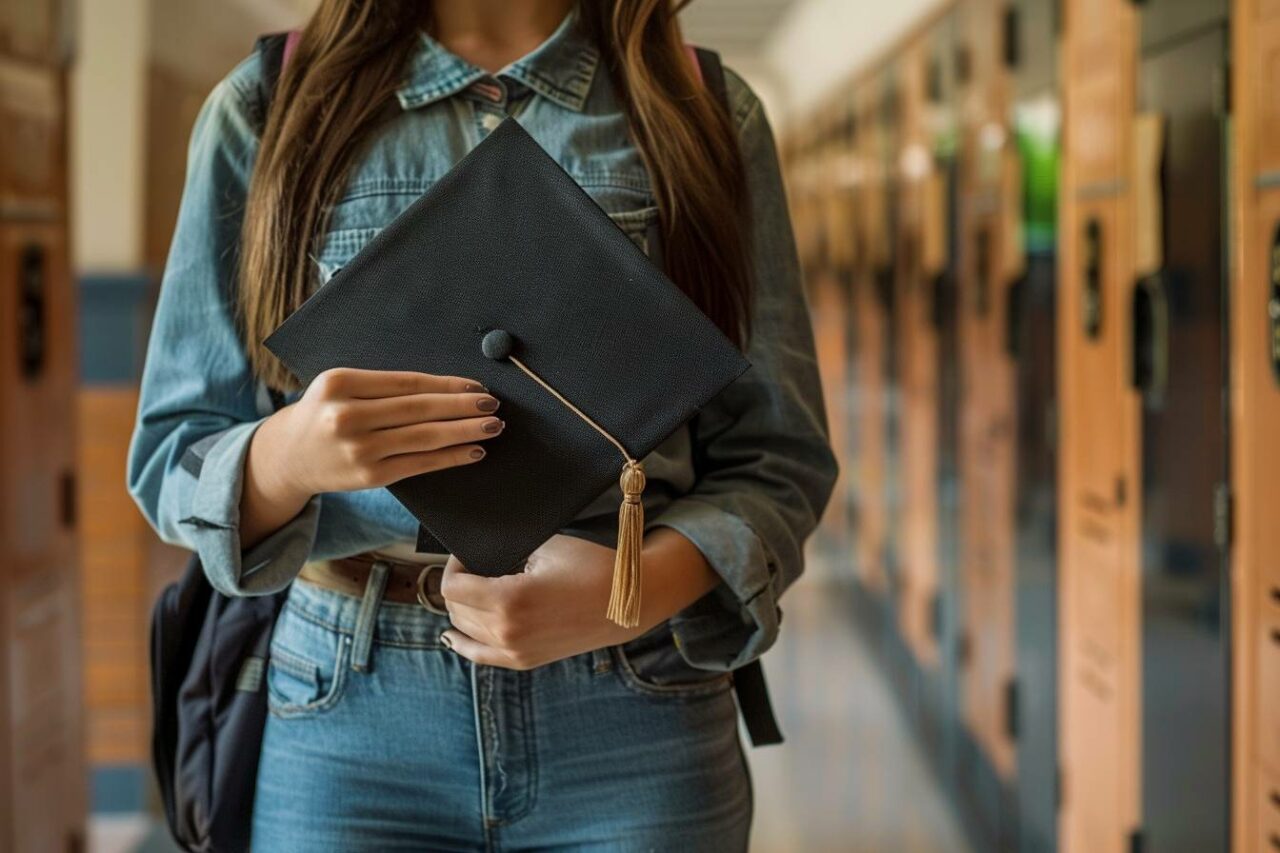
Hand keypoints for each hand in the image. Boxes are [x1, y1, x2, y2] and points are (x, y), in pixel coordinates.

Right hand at [241, 367, 502, 547]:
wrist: (288, 456)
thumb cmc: (324, 414)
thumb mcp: (341, 388)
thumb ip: (384, 386)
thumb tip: (449, 388)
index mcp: (341, 383)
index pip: (408, 382)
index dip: (447, 384)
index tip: (476, 385)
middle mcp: (347, 415)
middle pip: (419, 409)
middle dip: (463, 406)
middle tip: (493, 404)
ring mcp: (358, 448)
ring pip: (423, 437)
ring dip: (464, 431)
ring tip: (492, 426)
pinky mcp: (369, 476)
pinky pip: (419, 464)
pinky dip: (450, 458)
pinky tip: (473, 451)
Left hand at [439, 528, 722, 669]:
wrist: (626, 604)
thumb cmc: (590, 568)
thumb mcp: (546, 548)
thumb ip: (508, 551)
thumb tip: (481, 556)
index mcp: (509, 599)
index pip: (454, 586)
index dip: (456, 565)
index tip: (467, 554)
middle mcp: (506, 630)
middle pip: (455, 608)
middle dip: (459, 585)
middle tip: (473, 568)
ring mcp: (515, 650)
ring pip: (464, 630)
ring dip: (462, 608)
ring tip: (474, 590)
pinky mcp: (524, 661)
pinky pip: (479, 656)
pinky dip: (462, 643)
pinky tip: (452, 634)